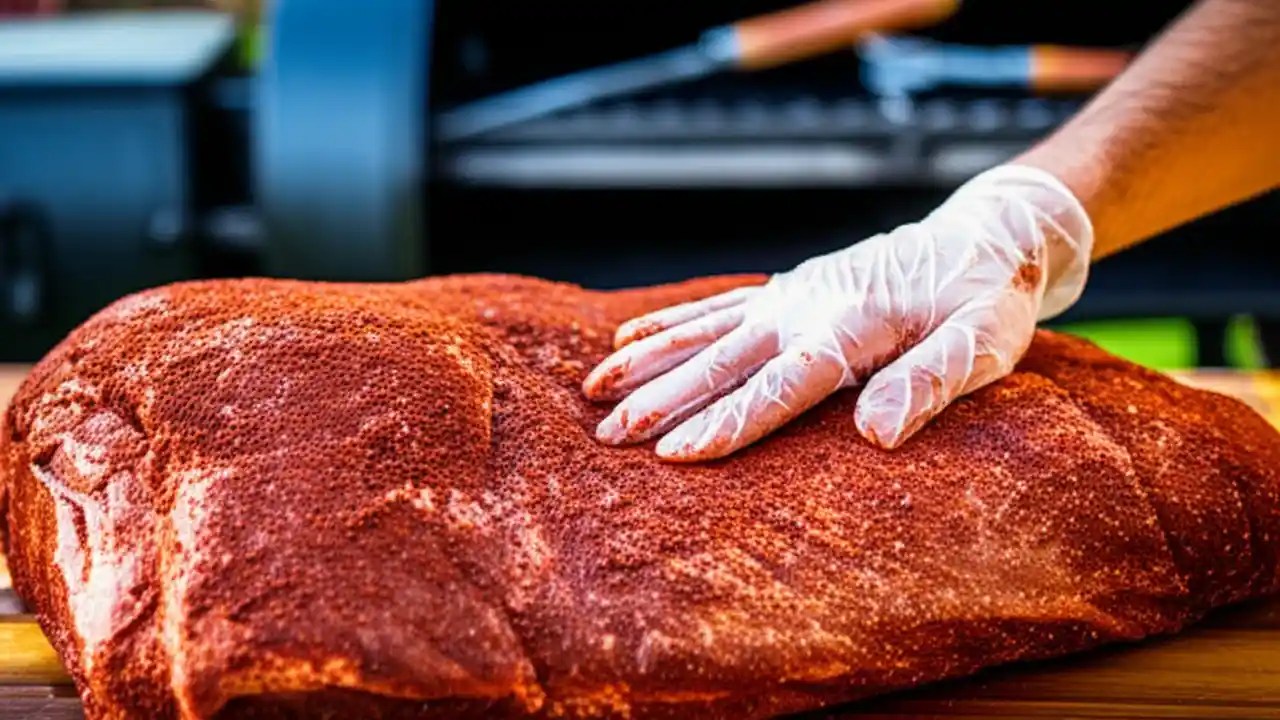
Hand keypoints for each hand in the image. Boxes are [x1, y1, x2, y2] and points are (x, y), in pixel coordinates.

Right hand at [582, 164, 1093, 460]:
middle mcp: (806, 308)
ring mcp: (789, 295)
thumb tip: (875, 436)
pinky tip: (626, 337)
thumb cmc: (987, 299)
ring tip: (592, 390)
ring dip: (648, 360)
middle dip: (662, 399)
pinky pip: (715, 307)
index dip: (727, 421)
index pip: (780, 384)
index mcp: (851, 328)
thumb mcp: (983, 343)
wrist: (984, 234)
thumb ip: (930, 383)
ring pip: (704, 331)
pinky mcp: (784, 289)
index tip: (676, 453)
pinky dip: (669, 323)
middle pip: (724, 360)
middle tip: (609, 437)